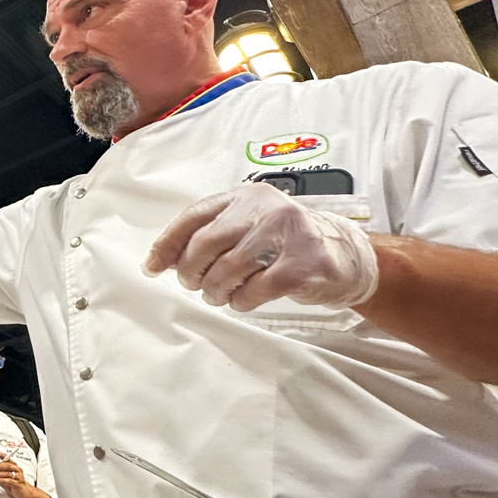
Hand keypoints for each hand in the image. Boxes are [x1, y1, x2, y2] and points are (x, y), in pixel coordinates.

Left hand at [0, 459, 26, 492]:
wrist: (25, 493)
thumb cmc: (15, 484)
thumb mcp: (7, 478)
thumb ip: (0, 474)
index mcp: (15, 467)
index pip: (9, 460)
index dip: (3, 456)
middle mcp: (17, 470)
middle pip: (7, 466)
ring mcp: (18, 477)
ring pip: (7, 473)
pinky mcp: (18, 484)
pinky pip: (9, 481)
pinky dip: (2, 480)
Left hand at [143, 181, 377, 310]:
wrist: (346, 255)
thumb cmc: (287, 244)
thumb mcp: (249, 227)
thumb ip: (211, 236)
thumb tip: (161, 260)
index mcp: (246, 196)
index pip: (194, 216)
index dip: (167, 244)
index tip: (152, 267)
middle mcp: (265, 208)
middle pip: (205, 244)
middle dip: (191, 272)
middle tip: (194, 285)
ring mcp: (287, 233)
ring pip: (227, 269)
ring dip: (215, 291)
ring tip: (220, 295)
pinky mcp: (303, 263)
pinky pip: (255, 290)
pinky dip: (241, 301)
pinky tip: (244, 300)